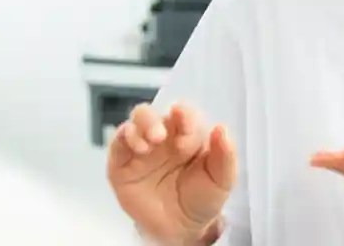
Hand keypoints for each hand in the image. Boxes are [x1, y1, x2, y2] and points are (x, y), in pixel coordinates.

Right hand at [107, 102, 236, 245]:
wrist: (179, 231)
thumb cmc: (200, 200)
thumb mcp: (221, 181)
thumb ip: (225, 156)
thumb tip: (222, 129)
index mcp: (187, 134)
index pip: (184, 114)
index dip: (184, 115)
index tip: (186, 122)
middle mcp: (163, 136)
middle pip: (154, 113)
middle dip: (154, 119)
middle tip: (161, 135)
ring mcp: (141, 148)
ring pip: (135, 122)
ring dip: (141, 125)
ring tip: (152, 140)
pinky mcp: (121, 163)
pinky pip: (118, 143)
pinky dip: (125, 138)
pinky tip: (139, 148)